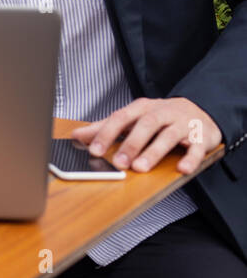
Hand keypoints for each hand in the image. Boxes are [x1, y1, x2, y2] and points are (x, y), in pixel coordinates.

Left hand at [70, 97, 222, 174]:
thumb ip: (106, 127)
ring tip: (140, 168)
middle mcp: (162, 113)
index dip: (107, 133)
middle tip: (118, 163)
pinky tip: (182, 169)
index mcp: (142, 108)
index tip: (94, 150)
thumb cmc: (160, 117)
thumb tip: (77, 135)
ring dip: (153, 152)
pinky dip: (190, 158)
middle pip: (145, 125)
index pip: (121, 118)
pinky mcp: (201, 137)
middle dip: (130, 144)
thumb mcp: (132, 118)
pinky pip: (197, 148)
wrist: (199, 111)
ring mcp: (183, 124)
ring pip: (168, 136)